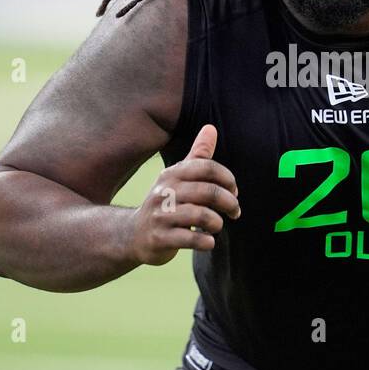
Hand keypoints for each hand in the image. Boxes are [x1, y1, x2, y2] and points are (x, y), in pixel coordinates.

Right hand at [128, 124, 240, 265]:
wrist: (133, 234)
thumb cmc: (165, 203)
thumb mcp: (178, 177)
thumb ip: (197, 156)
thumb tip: (211, 128)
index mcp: (172, 175)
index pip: (206, 167)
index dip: (227, 178)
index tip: (234, 191)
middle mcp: (164, 192)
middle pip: (207, 192)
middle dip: (229, 203)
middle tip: (235, 212)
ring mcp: (160, 216)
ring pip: (200, 215)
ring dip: (217, 222)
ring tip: (217, 226)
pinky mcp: (159, 238)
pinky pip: (190, 239)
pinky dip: (205, 241)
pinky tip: (208, 241)